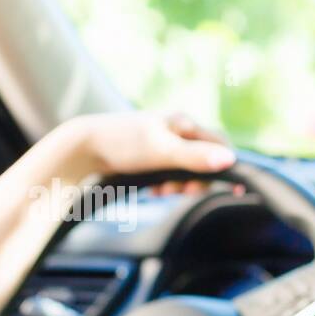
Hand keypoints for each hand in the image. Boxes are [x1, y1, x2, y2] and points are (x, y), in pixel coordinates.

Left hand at [66, 111, 240, 196]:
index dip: (227, 166)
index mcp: (183, 122)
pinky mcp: (149, 155)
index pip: (220, 143)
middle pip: (204, 159)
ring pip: (186, 169)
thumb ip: (194, 157)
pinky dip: (165, 184)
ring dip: (179, 185)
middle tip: (180, 192)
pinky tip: (153, 190)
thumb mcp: (161, 151)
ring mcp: (162, 141)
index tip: (232, 190)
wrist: (82, 147)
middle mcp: (176, 129)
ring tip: (161, 192)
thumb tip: (230, 161)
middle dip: (197, 180)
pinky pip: (169, 173)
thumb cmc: (122, 143)